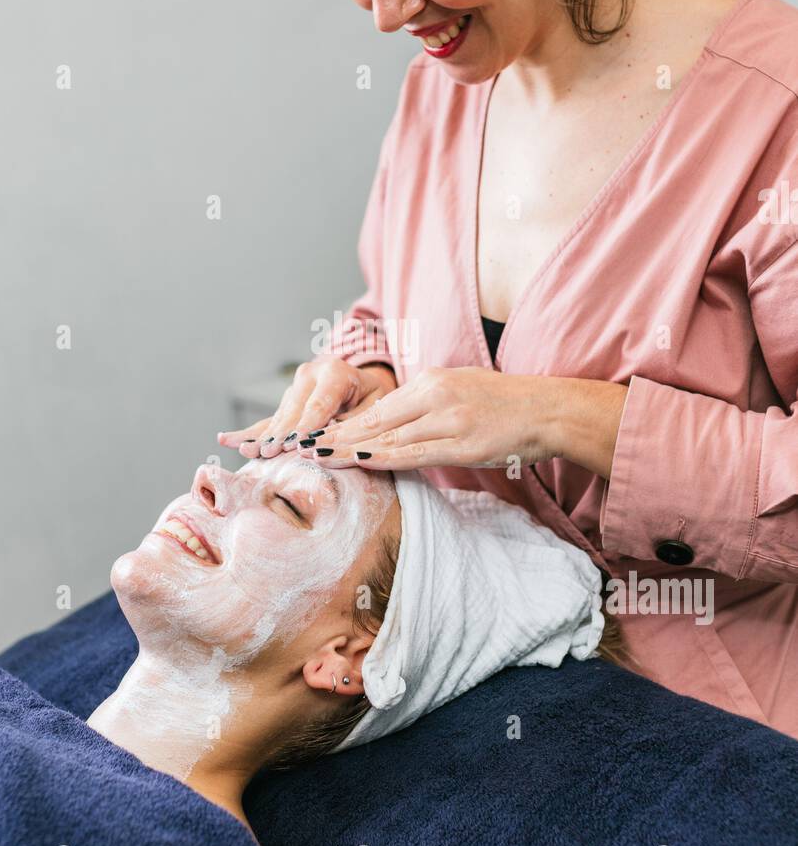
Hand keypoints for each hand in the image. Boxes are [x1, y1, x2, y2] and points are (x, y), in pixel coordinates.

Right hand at [217, 356, 397, 460]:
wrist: (364, 381)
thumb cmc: (373, 397)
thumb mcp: (376, 406)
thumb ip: (357, 422)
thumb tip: (335, 442)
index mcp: (335, 372)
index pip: (320, 403)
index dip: (308, 425)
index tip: (296, 444)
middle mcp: (310, 374)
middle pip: (294, 409)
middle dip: (281, 433)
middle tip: (268, 453)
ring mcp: (295, 387)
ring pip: (279, 415)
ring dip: (263, 436)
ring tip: (247, 450)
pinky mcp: (286, 401)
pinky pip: (267, 419)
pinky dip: (250, 432)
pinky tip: (225, 439)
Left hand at [297, 366, 558, 471]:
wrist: (549, 411)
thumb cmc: (506, 407)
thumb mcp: (460, 394)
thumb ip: (426, 408)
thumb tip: (392, 429)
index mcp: (431, 382)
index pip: (377, 406)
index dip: (341, 423)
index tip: (311, 434)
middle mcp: (434, 395)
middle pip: (374, 419)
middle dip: (333, 435)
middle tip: (296, 447)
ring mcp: (448, 419)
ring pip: (387, 435)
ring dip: (348, 449)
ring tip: (315, 457)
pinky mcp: (463, 443)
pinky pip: (414, 453)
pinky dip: (382, 458)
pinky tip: (358, 463)